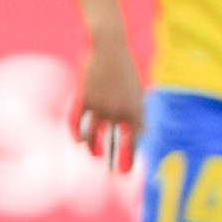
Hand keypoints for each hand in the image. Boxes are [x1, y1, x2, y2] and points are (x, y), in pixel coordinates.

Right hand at [72, 34, 143, 171]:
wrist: (109, 48)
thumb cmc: (126, 70)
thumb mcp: (137, 91)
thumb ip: (139, 113)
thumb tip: (144, 132)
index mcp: (134, 108)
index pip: (133, 139)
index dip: (130, 156)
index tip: (127, 171)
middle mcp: (118, 110)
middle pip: (115, 142)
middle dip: (114, 159)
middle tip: (113, 173)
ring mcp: (100, 105)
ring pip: (94, 135)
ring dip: (94, 149)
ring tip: (96, 156)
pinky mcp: (85, 98)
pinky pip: (79, 122)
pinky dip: (78, 133)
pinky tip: (80, 141)